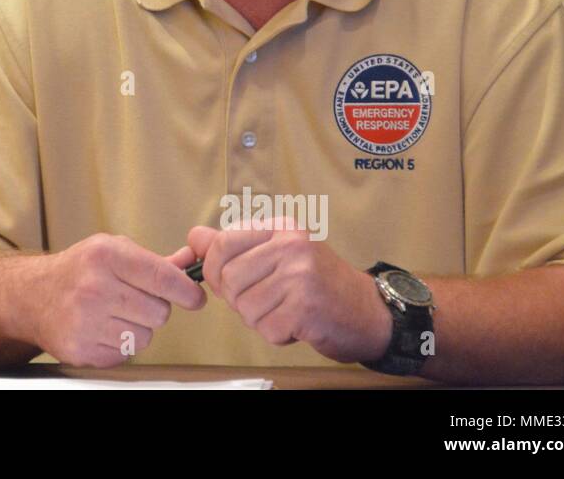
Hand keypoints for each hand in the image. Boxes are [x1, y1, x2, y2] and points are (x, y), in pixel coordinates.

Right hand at [29, 233, 204, 366]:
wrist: (33, 295)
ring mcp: (85, 321)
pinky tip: (102, 329)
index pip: (162, 277)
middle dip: (155, 309)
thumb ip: (154, 261)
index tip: (195, 298)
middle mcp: (94, 287)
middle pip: (159, 312)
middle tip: (135, 301)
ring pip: (145, 337)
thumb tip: (191, 260)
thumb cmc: (78, 270)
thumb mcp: (112, 250)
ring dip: (137, 329)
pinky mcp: (80, 349)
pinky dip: (119, 345)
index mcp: (105, 255)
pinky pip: (125, 355)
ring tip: (115, 314)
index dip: (186, 291)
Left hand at [187, 218, 391, 363]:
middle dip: (238, 299)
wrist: (369, 312)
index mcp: (280, 229)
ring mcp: (300, 275)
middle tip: (265, 301)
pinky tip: (298, 324)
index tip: (227, 281)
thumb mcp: (279, 254)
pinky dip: (277, 334)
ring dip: (259, 319)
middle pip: (227, 278)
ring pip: (244, 307)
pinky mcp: (306, 307)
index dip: (214, 270)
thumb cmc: (318, 286)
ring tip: (285, 311)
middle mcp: (291, 246)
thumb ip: (235, 245)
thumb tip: (193, 238)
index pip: (221, 244)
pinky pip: (266, 328)